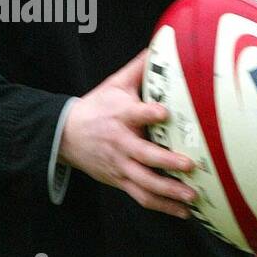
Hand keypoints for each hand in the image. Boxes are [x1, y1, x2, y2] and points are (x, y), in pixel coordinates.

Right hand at [57, 50, 198, 218]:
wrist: (65, 136)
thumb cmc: (97, 107)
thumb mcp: (114, 85)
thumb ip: (138, 68)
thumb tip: (159, 45)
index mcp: (120, 116)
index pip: (135, 114)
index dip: (149, 114)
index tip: (164, 113)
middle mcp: (121, 143)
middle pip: (143, 156)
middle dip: (167, 162)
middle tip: (189, 165)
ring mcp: (120, 166)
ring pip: (144, 183)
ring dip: (168, 192)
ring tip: (191, 197)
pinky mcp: (119, 180)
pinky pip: (142, 197)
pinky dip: (162, 206)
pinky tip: (183, 212)